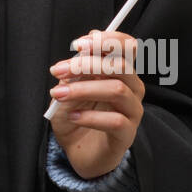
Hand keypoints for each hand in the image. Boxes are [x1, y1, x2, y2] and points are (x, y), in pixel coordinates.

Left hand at [48, 29, 145, 178]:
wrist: (78, 151)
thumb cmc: (76, 115)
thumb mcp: (68, 89)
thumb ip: (74, 73)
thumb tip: (75, 60)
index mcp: (120, 72)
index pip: (127, 47)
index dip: (107, 40)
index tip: (78, 44)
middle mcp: (132, 88)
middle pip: (121, 66)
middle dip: (87, 64)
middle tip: (58, 70)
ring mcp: (132, 112)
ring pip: (118, 90)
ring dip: (84, 89)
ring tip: (59, 94)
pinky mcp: (127, 135)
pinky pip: (115, 121)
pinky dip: (91, 117)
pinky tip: (74, 116)